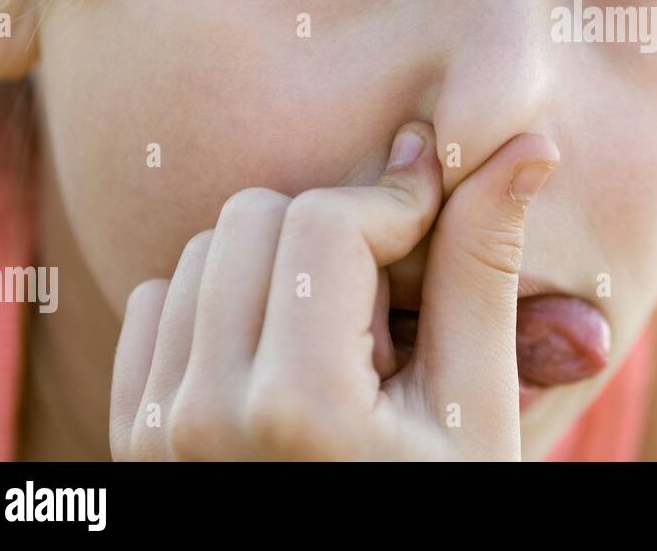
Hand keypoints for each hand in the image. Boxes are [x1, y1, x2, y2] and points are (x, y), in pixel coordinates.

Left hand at [109, 122, 558, 459]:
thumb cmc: (438, 510)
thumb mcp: (477, 405)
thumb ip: (485, 267)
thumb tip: (526, 146)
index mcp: (297, 407)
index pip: (327, 220)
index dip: (399, 200)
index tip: (442, 216)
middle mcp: (200, 415)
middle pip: (256, 217)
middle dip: (339, 231)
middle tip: (395, 293)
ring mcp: (153, 429)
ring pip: (204, 250)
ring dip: (281, 262)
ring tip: (345, 332)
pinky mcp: (131, 434)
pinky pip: (161, 301)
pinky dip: (225, 299)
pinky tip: (288, 352)